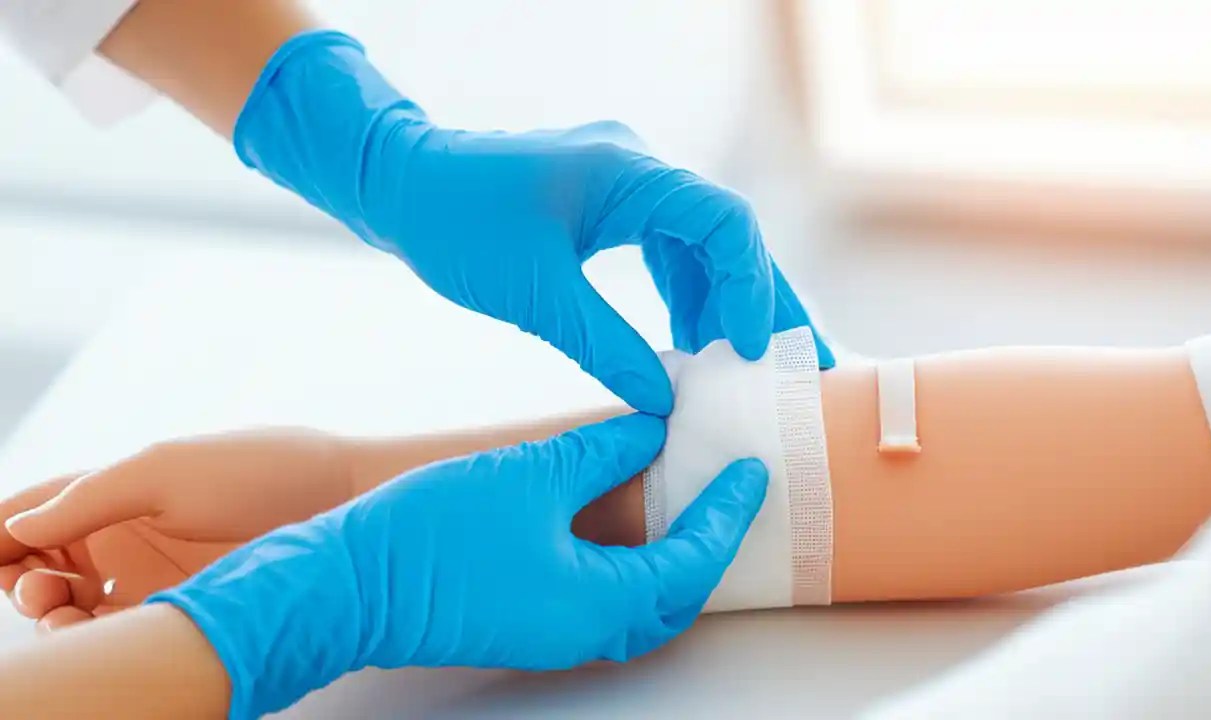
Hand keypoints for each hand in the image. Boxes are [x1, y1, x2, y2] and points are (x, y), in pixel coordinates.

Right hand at [0, 430, 352, 629]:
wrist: (341, 499)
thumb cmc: (259, 469)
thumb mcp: (166, 470)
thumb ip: (90, 496)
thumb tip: (19, 524)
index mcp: (113, 488)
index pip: (31, 511)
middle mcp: (124, 533)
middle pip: (37, 564)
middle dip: (17, 578)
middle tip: (34, 589)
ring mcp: (149, 575)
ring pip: (68, 604)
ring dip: (48, 612)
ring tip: (60, 610)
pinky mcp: (178, 609)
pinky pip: (115, 631)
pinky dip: (90, 638)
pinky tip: (89, 633)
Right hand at [151, 415, 766, 718]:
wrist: (345, 584)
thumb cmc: (434, 533)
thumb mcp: (532, 476)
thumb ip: (601, 452)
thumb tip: (650, 430)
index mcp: (600, 604)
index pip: (695, 561)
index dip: (729, 513)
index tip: (754, 471)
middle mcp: (586, 633)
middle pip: (678, 597)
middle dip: (712, 545)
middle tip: (731, 492)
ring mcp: (553, 636)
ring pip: (641, 603)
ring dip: (673, 558)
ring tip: (688, 501)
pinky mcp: (526, 624)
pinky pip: (603, 599)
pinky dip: (631, 562)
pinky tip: (623, 517)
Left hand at [235, 31, 832, 416]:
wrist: (400, 184)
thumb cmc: (454, 224)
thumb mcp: (533, 295)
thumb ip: (605, 346)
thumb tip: (665, 403)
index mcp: (628, 173)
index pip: (724, 222)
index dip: (750, 287)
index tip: (754, 351)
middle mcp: (640, 172)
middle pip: (729, 237)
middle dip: (764, 302)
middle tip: (806, 364)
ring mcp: (628, 188)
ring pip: (703, 249)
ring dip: (726, 307)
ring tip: (757, 370)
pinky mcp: (611, 209)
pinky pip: (669, 255)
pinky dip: (686, 300)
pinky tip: (695, 349)